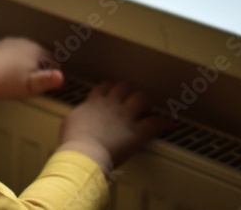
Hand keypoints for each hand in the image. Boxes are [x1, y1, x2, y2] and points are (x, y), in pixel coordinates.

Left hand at [0, 37, 63, 104]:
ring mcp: (7, 42)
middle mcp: (22, 42)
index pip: (52, 59)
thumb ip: (48, 81)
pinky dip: (11, 60)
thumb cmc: (7, 83)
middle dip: (39, 65)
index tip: (51, 81)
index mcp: (34, 49)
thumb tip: (62, 77)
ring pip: (22, 52)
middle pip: (37, 53)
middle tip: (36, 81)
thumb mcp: (31, 86)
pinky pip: (8, 53)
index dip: (53, 71)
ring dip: (25, 61)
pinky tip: (8, 71)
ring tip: (22, 77)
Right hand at [58, 81, 172, 172]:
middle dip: (129, 92)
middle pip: (125, 87)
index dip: (111, 88)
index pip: (105, 87)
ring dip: (145, 102)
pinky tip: (169, 125)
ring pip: (142, 98)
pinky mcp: (137, 131)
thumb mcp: (70, 121)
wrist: (84, 153)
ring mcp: (126, 116)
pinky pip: (156, 123)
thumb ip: (80, 114)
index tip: (113, 91)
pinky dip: (164, 123)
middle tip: (132, 99)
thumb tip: (79, 116)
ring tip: (148, 108)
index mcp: (94, 102)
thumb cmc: (74, 141)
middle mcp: (112, 105)